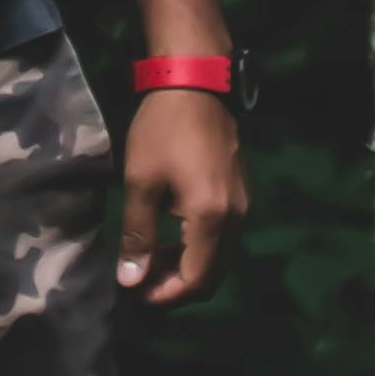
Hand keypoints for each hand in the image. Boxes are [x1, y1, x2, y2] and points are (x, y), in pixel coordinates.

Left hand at [114, 84, 245, 311]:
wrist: (195, 81)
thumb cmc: (163, 129)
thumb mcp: (141, 181)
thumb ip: (138, 235)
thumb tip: (131, 281)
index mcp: (212, 218)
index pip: (195, 280)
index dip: (165, 295)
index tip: (136, 292)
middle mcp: (236, 218)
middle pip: (211, 275)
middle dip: (176, 286)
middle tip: (142, 280)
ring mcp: (243, 205)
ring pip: (219, 258)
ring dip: (188, 267)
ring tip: (152, 259)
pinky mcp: (241, 193)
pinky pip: (223, 237)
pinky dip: (199, 248)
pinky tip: (172, 235)